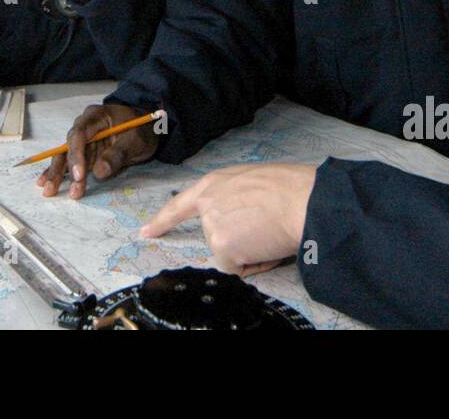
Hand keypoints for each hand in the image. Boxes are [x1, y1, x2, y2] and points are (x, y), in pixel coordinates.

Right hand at [38, 103, 158, 198]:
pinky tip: (45, 182)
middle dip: (61, 168)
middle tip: (54, 188)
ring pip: (66, 156)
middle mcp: (85, 126)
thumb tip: (99, 171)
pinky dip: (60, 172)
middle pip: (68, 146)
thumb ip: (117, 154)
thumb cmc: (142, 130)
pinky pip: (70, 162)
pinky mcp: (85, 151)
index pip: (80, 134)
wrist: (147, 127)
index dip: (76, 155)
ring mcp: (84, 139)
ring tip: (49, 190)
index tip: (79, 175)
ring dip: (58, 174)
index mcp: (96, 116)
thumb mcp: (135, 141)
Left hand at [140, 163, 317, 277]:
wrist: (301, 201)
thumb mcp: (254, 180)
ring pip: (229, 253)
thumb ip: (236, 196)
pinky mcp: (221, 246)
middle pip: (215, 236)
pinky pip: (238, 268)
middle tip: (265, 227)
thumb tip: (243, 218)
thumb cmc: (290, 188)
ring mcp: (212, 226)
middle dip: (239, 240)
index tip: (146, 231)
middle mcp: (207, 203)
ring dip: (250, 252)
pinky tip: (268, 246)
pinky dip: (255, 265)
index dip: (163, 220)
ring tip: (271, 233)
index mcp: (215, 183)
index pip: (181, 204)